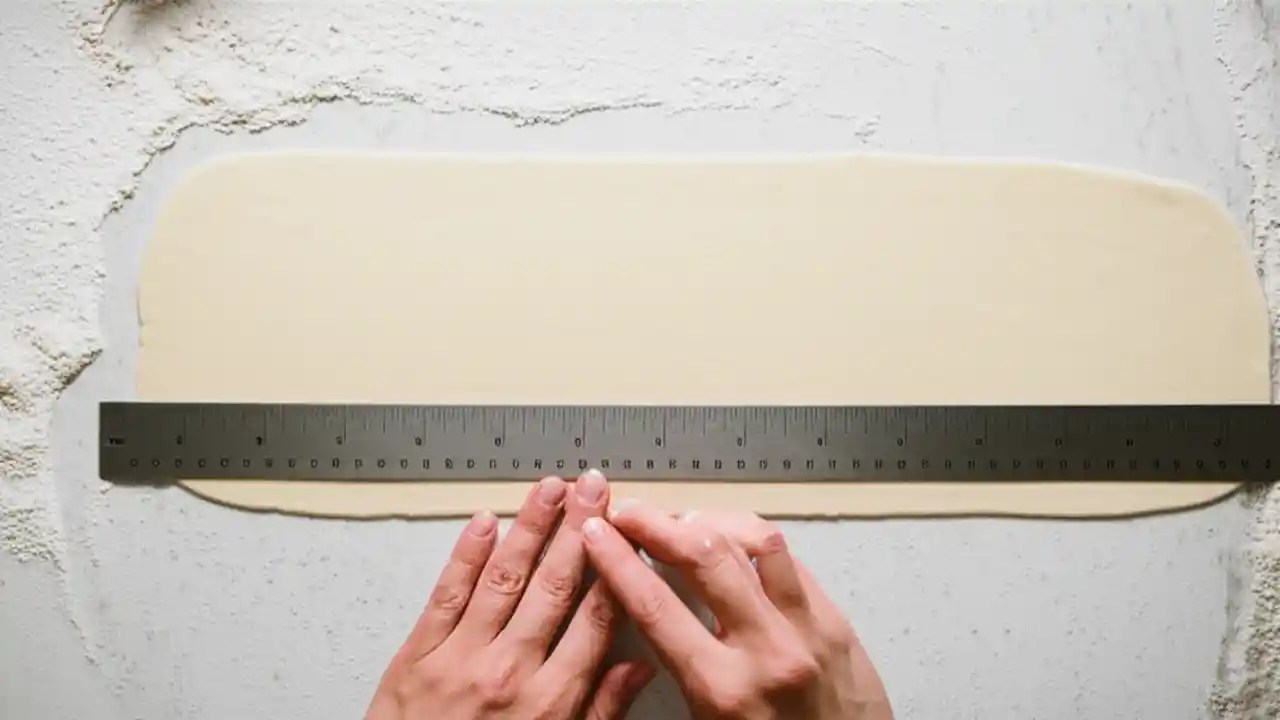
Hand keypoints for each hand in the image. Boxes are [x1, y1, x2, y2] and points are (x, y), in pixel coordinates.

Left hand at [367, 471, 653, 719]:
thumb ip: (599, 711)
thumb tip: (638, 666)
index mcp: (549, 701)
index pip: (594, 619)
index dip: (614, 569)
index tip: (628, 533)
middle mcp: (508, 671)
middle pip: (555, 585)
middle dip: (580, 529)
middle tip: (595, 487)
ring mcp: (460, 657)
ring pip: (504, 576)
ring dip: (530, 526)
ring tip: (550, 488)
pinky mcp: (418, 654)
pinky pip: (446, 593)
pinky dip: (466, 554)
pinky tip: (484, 522)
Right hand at [583, 501, 891, 719]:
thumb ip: (679, 669)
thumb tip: (646, 609)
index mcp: (724, 691)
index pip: (655, 606)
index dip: (617, 560)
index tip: (596, 534)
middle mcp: (768, 651)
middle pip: (704, 556)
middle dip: (658, 522)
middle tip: (632, 511)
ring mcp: (808, 629)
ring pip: (756, 541)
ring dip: (711, 519)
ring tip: (682, 519)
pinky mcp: (836, 621)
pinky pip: (791, 560)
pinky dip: (755, 539)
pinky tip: (733, 537)